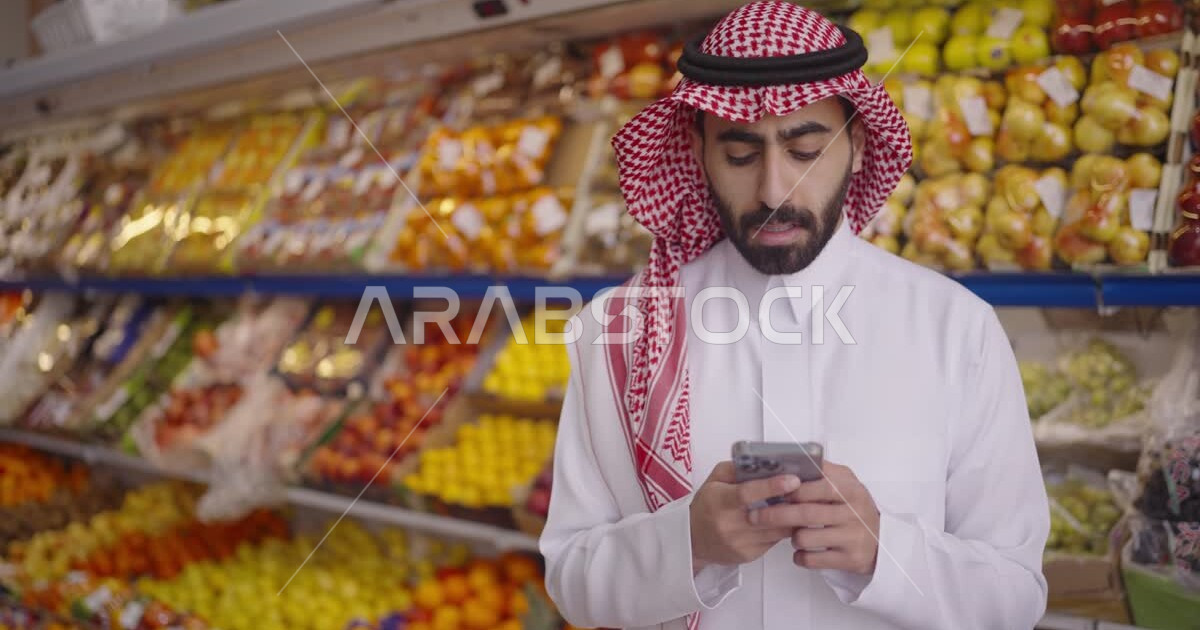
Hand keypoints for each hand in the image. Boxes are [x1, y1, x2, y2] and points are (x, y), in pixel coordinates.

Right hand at [689, 461, 799, 572]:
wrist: (692, 539)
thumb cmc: (706, 505)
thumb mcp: (714, 480)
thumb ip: (737, 469)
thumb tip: (764, 461)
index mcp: (719, 501)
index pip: (747, 494)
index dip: (772, 486)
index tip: (793, 480)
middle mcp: (729, 524)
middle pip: (769, 515)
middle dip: (792, 503)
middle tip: (809, 490)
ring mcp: (740, 542)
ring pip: (777, 530)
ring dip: (793, 517)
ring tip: (804, 503)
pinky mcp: (749, 555)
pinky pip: (775, 540)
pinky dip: (784, 528)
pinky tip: (788, 518)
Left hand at [752, 461, 880, 574]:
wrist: (881, 540)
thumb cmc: (854, 506)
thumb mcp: (846, 482)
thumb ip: (823, 470)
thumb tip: (793, 458)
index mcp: (851, 489)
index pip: (815, 486)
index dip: (790, 489)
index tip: (770, 490)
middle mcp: (854, 513)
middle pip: (805, 514)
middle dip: (775, 515)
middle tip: (755, 516)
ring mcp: (853, 537)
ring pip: (805, 538)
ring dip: (791, 537)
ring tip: (792, 533)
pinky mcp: (850, 560)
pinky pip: (812, 560)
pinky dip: (800, 556)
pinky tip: (801, 551)